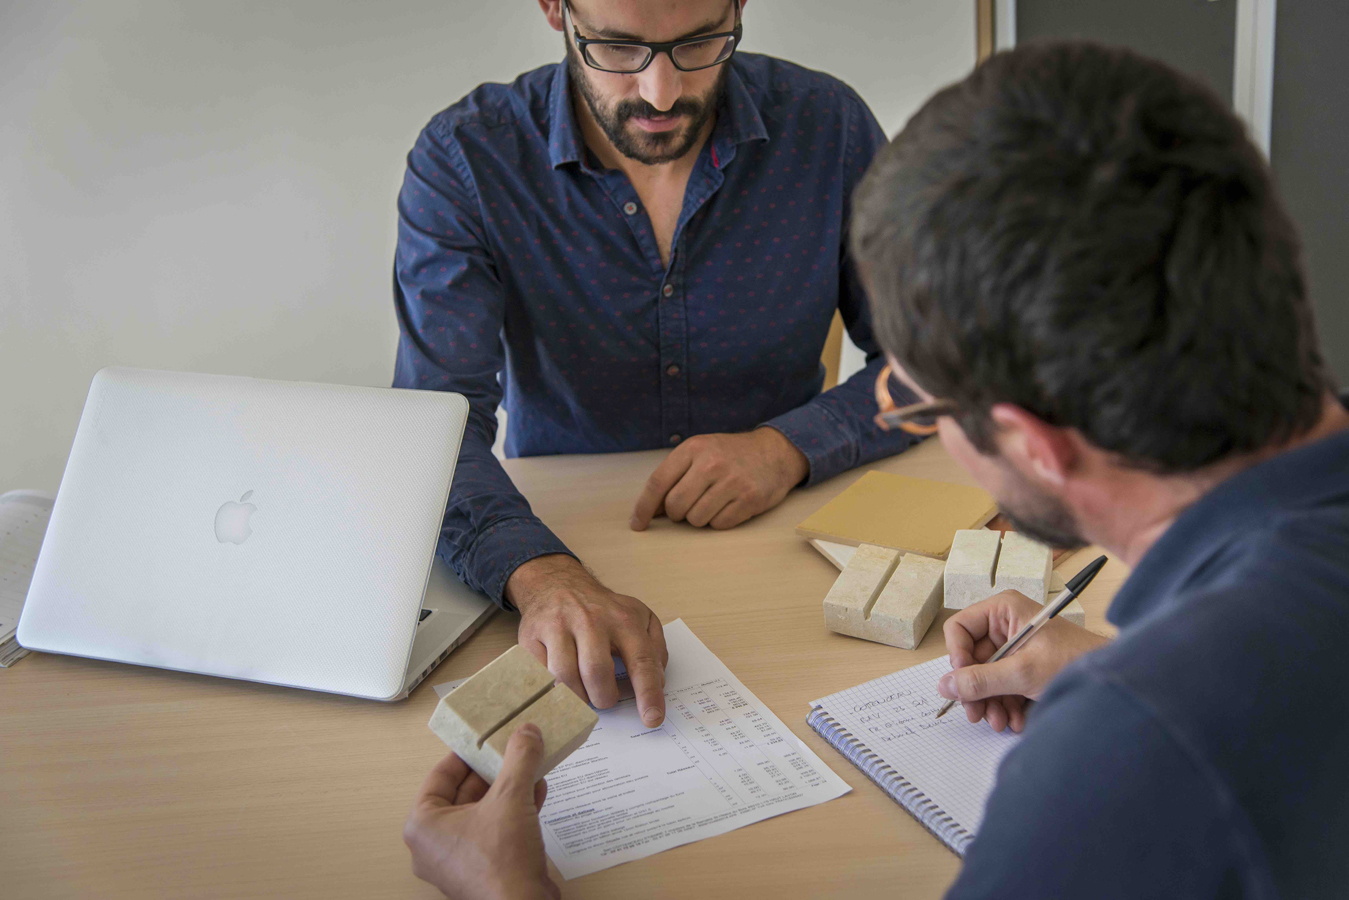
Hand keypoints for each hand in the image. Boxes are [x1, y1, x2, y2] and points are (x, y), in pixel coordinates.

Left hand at [404, 724, 558, 899]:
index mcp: (423, 825)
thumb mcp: (510, 797)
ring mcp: (457, 860)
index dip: (464, 753)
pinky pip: (494, 832)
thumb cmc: (501, 861)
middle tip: (511, 749)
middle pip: (463, 793)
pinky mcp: (482, 870)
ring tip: (530, 767)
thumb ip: (518, 759)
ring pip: (482, 813)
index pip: (439, 776)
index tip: (483, 738)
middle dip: (493, 771)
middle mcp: (434, 845)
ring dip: (508, 790)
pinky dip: (513, 812)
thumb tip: (527, 731)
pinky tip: (536, 793)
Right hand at [506, 554, 667, 725]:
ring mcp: (557, 626)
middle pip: (597, 672)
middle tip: (605, 698)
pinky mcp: (531, 636)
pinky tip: (560, 682)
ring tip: (584, 692)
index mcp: (623, 619)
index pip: (641, 660)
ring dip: (577, 696)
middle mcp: (590, 620)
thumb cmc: (603, 610)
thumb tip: (657, 683)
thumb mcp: (639, 616)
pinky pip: (539, 673)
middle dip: (604, 697)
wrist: (558, 583)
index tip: (653, 718)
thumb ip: (655, 649)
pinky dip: (551, 686)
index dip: (648, 693)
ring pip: (565, 676)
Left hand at [629, 428, 808, 530]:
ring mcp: (733, 481)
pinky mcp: (750, 499)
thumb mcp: (699, 452)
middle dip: (677, 513)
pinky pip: (719, 525)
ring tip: (713, 501)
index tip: (637, 524)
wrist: (774, 452)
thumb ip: (674, 475)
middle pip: (676, 506)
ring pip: (696, 520)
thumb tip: (650, 510)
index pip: (658, 482)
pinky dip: (719, 521)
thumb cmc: (729, 455)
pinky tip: (729, 505)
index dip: (644, 507)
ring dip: (699, 518)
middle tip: (688, 505)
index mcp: (694, 448)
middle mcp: (712, 463)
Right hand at [937, 590, 1108, 732]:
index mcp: (1003, 610)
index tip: (963, 683)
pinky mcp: (1023, 666)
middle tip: (977, 714)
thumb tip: (945, 686)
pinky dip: (1005, 704)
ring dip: (990, 702)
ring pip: (985, 676)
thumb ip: (981, 680)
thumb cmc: (1075, 660)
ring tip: (1001, 721)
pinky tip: (1016, 719)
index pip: (959, 629)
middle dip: (976, 690)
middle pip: (971, 658)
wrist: (1110, 679)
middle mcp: (1005, 625)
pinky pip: (1001, 685)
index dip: (958, 657)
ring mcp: (1014, 647)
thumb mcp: (1023, 672)